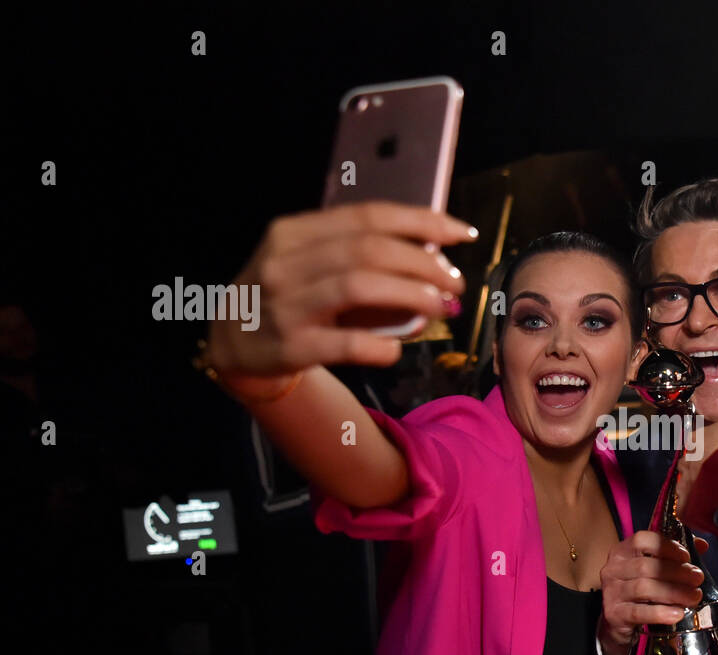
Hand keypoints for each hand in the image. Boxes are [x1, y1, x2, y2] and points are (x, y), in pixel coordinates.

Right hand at [208, 202, 476, 388]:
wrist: (230, 342)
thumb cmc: (286, 296)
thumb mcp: (308, 260)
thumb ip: (357, 252)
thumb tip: (431, 257)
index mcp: (294, 231)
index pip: (368, 216)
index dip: (422, 222)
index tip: (463, 234)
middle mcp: (286, 262)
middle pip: (369, 250)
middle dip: (424, 264)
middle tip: (455, 283)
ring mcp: (285, 305)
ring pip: (359, 287)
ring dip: (411, 296)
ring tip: (441, 307)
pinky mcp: (290, 347)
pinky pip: (346, 343)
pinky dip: (379, 345)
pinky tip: (396, 349)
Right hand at [597, 531, 706, 654]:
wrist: (617, 620)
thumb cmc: (638, 590)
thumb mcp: (653, 568)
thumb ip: (675, 554)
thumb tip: (702, 545)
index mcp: (623, 551)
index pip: (642, 541)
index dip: (667, 546)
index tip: (687, 557)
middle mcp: (613, 569)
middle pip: (646, 566)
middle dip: (677, 572)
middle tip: (697, 579)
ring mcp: (612, 592)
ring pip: (644, 589)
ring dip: (674, 592)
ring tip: (694, 597)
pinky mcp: (614, 614)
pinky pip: (639, 612)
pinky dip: (661, 613)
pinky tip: (677, 613)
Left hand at [675, 351, 717, 513]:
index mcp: (697, 438)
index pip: (698, 441)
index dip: (712, 447)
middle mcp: (687, 462)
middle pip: (694, 464)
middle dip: (706, 469)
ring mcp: (689, 488)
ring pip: (693, 487)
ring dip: (704, 489)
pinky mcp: (693, 509)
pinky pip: (694, 509)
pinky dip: (703, 509)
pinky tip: (717, 511)